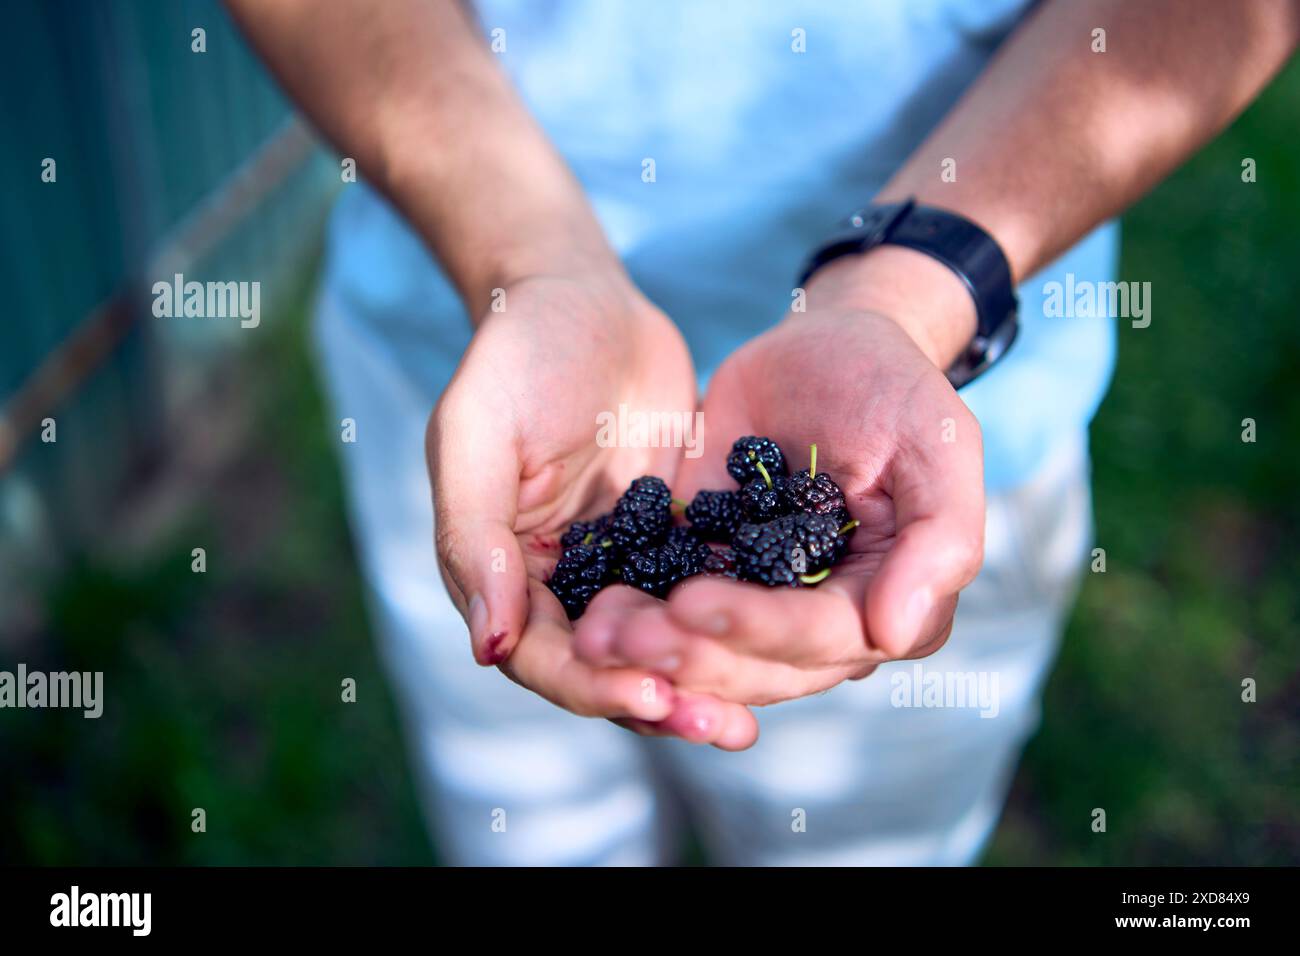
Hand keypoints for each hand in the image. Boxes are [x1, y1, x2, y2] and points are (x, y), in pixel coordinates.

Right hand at [427, 271, 757, 746]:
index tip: (650, 698)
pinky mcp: (667, 539)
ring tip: (748, 718)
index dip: (592, 685)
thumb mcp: (477, 433)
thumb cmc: (518, 355)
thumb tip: (490, 646)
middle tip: (720, 727)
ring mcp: (615, 563)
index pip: (540, 655)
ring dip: (697, 683)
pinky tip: (774, 648)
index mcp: (498, 570)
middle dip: (658, 703)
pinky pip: (696, 597)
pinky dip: (725, 630)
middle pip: (604, 669)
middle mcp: (555, 582)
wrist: (581, 297)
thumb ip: (474, 536)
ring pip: (655, 647)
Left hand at [575, 250, 986, 705]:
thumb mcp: (938, 444)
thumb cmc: (894, 388)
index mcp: (886, 602)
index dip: (759, 630)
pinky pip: (665, 606)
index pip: (822, 639)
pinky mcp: (706, 569)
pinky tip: (587, 610)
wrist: (825, 343)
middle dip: (687, 655)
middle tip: (617, 638)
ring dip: (650, 650)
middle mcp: (822, 621)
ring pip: (705, 651)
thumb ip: (939, 538)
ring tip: (592, 634)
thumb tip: (895, 635)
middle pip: (755, 664)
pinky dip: (631, 614)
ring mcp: (758, 600)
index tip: (691, 605)